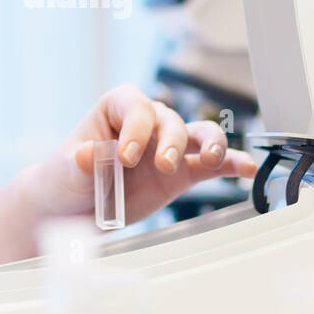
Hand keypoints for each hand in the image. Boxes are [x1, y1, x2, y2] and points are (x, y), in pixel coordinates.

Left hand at [29, 83, 258, 222]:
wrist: (72, 206)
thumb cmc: (67, 175)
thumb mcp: (66, 169)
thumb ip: (81, 161)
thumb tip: (86, 154)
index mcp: (116, 108)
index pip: (136, 107)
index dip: (136, 129)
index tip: (126, 157)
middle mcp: (147, 122)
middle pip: (170, 121)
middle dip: (171, 142)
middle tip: (163, 165)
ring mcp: (166, 147)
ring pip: (197, 135)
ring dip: (209, 144)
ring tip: (211, 159)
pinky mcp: (180, 175)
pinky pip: (210, 166)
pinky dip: (230, 164)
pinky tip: (247, 168)